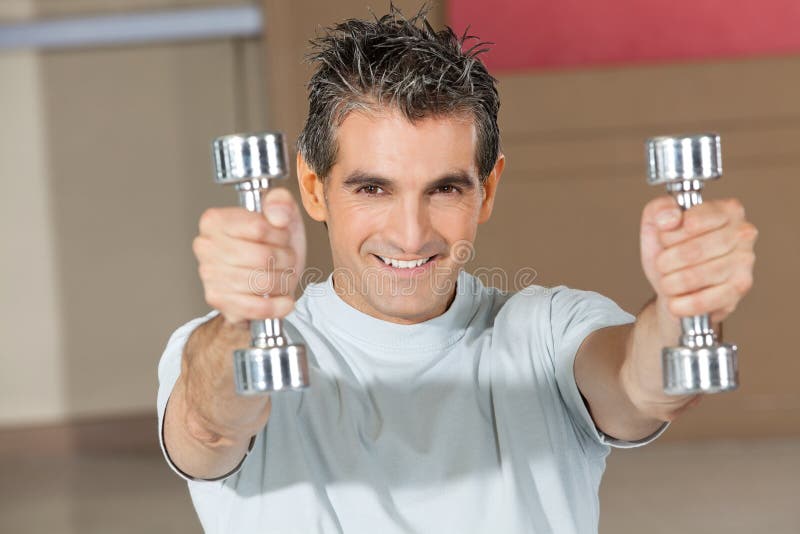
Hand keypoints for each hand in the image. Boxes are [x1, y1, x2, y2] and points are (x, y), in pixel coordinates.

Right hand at [192, 188, 306, 325]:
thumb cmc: (272, 245)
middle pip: (262, 256)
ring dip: (283, 282)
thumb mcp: (283, 215)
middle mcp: (205, 246)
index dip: (280, 236)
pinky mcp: (217, 300)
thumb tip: (276, 215)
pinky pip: (255, 307)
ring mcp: (209, 274)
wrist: (267, 277)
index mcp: (215, 220)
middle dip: (285, 260)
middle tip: (286, 260)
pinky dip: (276, 306)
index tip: (282, 237)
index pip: (259, 228)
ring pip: (262, 282)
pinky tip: (283, 300)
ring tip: (282, 276)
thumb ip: (281, 202)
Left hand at [640, 195, 757, 324]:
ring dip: (672, 282)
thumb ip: (658, 210)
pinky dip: (683, 303)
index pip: (692, 220)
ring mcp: (745, 261)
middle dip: (667, 261)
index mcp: (726, 210)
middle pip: (694, 250)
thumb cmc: (670, 252)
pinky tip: (675, 301)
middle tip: (662, 264)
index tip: (664, 239)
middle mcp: (742, 232)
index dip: (669, 234)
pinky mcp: (740, 288)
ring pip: (698, 275)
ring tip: (667, 282)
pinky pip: (706, 300)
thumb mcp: (655, 225)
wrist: (673, 286)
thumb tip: (671, 217)